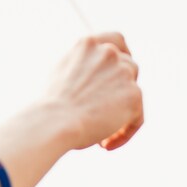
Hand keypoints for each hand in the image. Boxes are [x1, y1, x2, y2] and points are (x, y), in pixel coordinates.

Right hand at [46, 33, 142, 153]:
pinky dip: (125, 133)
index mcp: (88, 44)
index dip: (124, 55)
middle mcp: (108, 52)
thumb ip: (80, 70)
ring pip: (134, 93)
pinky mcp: (133, 94)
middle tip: (104, 116)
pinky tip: (105, 145)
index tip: (122, 71)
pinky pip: (137, 117)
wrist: (55, 120)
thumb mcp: (61, 77)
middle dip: (121, 91)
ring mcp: (123, 71)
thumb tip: (90, 82)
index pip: (116, 40)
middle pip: (129, 68)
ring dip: (122, 113)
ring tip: (102, 137)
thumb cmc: (50, 108)